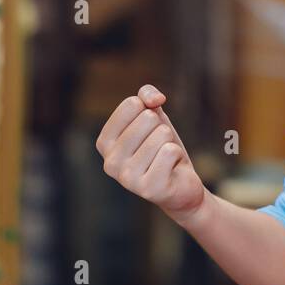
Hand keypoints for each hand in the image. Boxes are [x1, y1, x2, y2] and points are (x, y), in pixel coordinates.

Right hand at [96, 84, 205, 226]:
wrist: (180, 184)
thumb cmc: (162, 147)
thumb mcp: (154, 116)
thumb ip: (147, 95)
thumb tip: (154, 99)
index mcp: (104, 142)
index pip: (131, 104)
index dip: (150, 110)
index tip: (150, 128)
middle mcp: (110, 162)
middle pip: (147, 118)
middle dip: (161, 128)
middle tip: (160, 147)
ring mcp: (127, 178)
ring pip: (161, 134)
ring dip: (170, 143)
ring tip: (165, 158)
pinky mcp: (148, 188)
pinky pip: (170, 151)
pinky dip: (177, 155)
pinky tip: (171, 168)